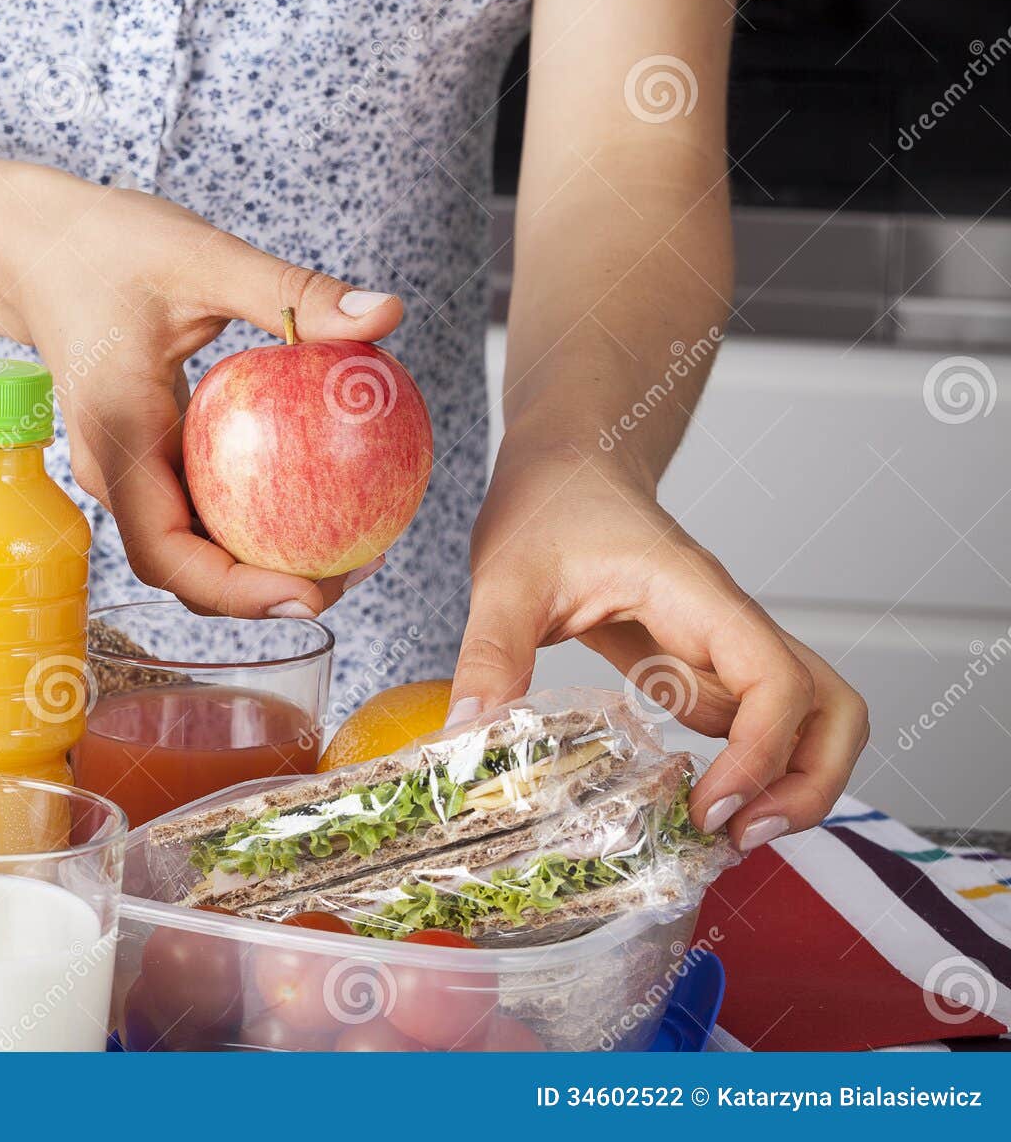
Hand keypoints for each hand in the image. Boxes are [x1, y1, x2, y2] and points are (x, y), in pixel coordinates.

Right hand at [0, 165, 399, 617]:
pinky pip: (205, 505)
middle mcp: (120, 475)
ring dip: (268, 560)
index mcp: (119, 442)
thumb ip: (293, 291)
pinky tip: (323, 490)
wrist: (33, 247)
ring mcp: (131, 471)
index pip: (169, 554)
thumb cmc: (106, 246)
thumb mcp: (203, 256)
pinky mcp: (149, 456)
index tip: (309, 593)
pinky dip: (258, 513)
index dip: (238, 594)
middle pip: (192, 571)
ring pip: (198, 547)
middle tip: (359, 566)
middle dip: (270, 591)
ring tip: (353, 543)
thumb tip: (389, 315)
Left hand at [448, 436, 868, 850]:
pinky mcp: (698, 664)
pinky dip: (737, 769)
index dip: (762, 755)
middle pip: (832, 709)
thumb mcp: (505, 577)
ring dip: (783, 784)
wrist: (568, 463)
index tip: (711, 807)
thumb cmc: (550, 503)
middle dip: (808, 785)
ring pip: (802, 721)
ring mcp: (720, 647)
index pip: (777, 681)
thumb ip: (491, 651)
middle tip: (740, 837)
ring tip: (716, 834)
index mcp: (697, 597)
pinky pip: (746, 723)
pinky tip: (684, 805)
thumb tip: (469, 735)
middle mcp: (727, 626)